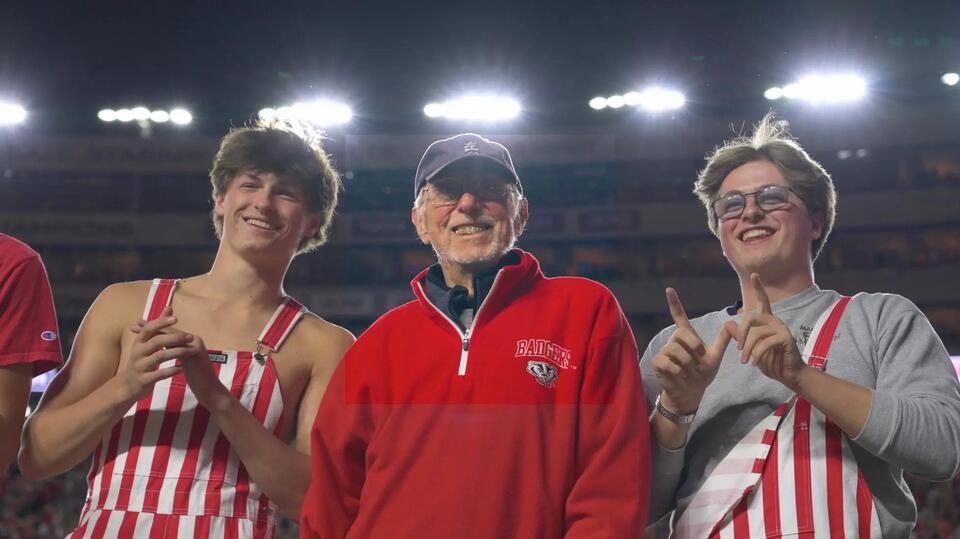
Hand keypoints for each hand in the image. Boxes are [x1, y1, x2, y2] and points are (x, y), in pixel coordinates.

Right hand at [116, 306, 187, 401]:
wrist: (127, 386)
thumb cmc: (141, 361)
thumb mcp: (147, 343)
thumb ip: (158, 327)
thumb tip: (169, 308)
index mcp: (139, 342)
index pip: (149, 329)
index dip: (161, 322)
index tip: (175, 318)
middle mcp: (137, 352)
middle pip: (156, 342)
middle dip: (174, 338)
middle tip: (190, 337)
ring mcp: (140, 366)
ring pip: (159, 357)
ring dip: (177, 353)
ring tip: (191, 351)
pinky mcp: (144, 380)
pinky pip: (158, 374)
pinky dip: (171, 371)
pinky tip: (182, 369)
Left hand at [131, 311, 224, 406]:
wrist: (210, 390)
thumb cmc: (198, 377)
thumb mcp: (185, 361)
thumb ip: (177, 351)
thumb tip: (165, 344)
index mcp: (191, 341)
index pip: (171, 331)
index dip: (156, 327)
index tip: (140, 325)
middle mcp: (194, 340)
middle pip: (170, 330)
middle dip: (152, 327)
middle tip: (136, 324)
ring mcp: (195, 346)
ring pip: (171, 336)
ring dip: (153, 333)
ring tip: (138, 331)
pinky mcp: (194, 354)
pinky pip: (176, 347)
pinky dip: (162, 345)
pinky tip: (149, 343)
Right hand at [651, 288, 732, 412]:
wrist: (691, 393)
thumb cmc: (701, 375)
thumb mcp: (715, 358)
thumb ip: (722, 341)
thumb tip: (731, 323)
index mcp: (687, 337)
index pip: (679, 317)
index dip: (674, 304)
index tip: (669, 289)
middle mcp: (674, 341)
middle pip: (683, 334)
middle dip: (694, 347)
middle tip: (698, 359)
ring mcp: (664, 351)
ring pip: (678, 351)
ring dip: (688, 365)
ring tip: (688, 372)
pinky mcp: (658, 362)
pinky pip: (670, 363)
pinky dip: (679, 372)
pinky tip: (680, 376)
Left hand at [724, 274, 807, 390]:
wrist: (788, 374)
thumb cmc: (770, 360)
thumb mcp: (751, 348)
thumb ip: (741, 336)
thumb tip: (727, 323)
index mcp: (766, 321)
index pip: (762, 301)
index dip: (758, 288)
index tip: (754, 274)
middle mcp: (774, 321)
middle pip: (750, 317)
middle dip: (740, 334)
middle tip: (739, 350)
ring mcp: (781, 328)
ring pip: (755, 333)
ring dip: (747, 349)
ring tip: (746, 361)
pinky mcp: (786, 338)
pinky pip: (764, 343)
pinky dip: (756, 355)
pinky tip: (755, 363)